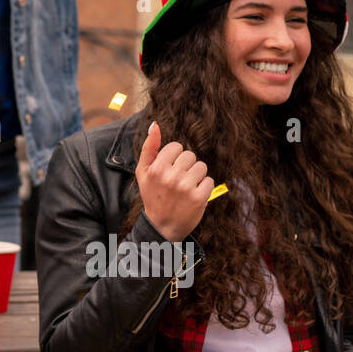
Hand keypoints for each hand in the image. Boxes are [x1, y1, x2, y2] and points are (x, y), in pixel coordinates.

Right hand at [134, 120, 212, 242]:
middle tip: (178, 181)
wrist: (162, 226)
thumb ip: (148, 148)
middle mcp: (170, 176)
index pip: (176, 147)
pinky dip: (204, 188)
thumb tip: (155, 125)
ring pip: (201, 166)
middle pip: (190, 155)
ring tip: (187, 187)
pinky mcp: (199, 198)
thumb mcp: (143, 173)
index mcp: (156, 168)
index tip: (170, 169)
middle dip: (186, 166)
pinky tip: (193, 195)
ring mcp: (186, 187)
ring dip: (197, 176)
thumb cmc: (153, 196)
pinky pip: (210, 181)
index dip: (174, 158)